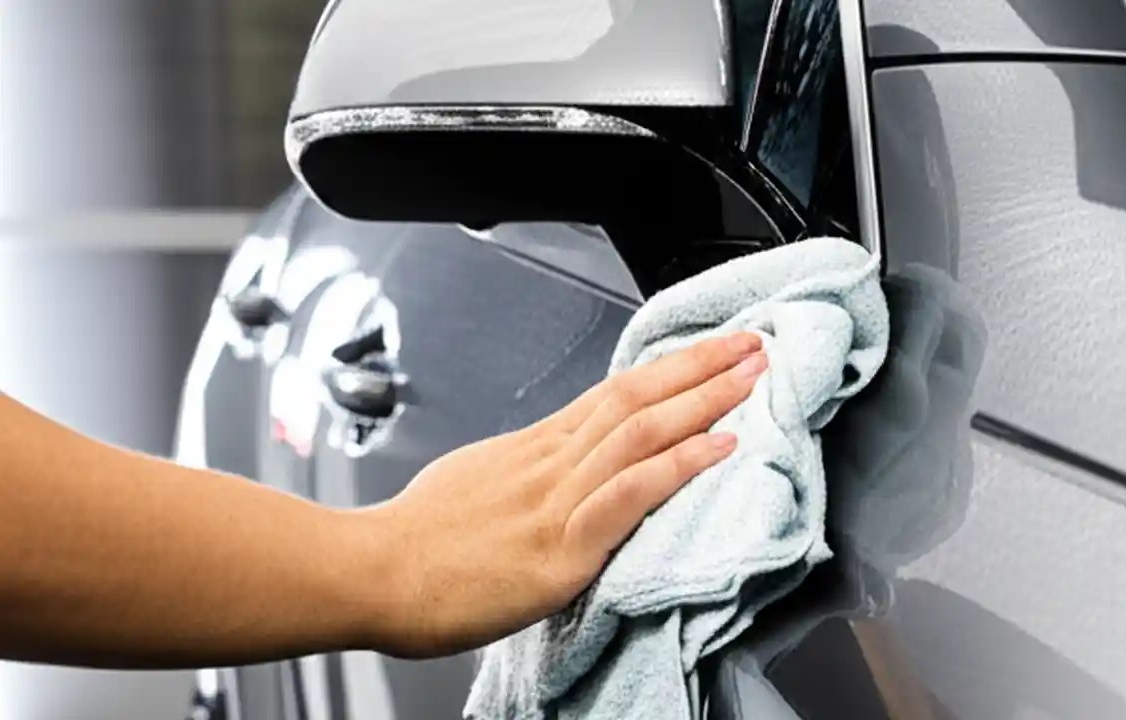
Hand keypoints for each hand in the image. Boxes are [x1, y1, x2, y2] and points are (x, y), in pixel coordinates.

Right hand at [354, 332, 767, 657]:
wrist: (371, 573)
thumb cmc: (415, 541)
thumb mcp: (476, 481)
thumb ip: (524, 470)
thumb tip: (550, 466)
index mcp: (535, 449)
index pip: (614, 393)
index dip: (669, 369)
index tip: (710, 350)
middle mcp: (551, 462)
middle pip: (637, 396)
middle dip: (701, 366)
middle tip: (753, 343)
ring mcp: (557, 500)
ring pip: (641, 432)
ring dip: (705, 400)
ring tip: (754, 378)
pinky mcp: (560, 549)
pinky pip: (628, 494)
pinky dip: (678, 466)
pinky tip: (718, 449)